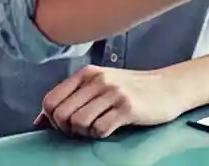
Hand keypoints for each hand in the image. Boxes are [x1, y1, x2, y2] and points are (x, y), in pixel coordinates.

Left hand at [34, 65, 194, 138]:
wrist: (168, 88)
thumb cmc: (131, 90)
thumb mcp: (99, 86)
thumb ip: (70, 99)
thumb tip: (39, 122)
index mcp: (87, 73)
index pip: (50, 100)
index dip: (52, 119)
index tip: (65, 124)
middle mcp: (98, 79)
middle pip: (61, 115)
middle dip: (67, 129)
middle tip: (82, 129)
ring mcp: (113, 92)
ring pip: (78, 123)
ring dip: (85, 133)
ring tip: (99, 126)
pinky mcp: (127, 107)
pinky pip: (99, 129)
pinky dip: (101, 134)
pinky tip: (112, 127)